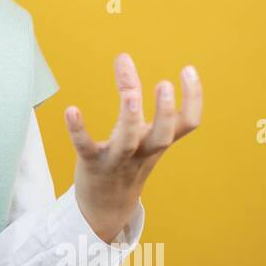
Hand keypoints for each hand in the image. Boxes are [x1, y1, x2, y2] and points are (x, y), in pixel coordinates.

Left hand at [65, 53, 201, 242]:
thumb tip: (123, 57)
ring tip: (129, 96)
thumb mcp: (138, 132)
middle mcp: (142, 152)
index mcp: (158, 143)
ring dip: (129, 120)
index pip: (187, 123)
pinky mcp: (91, 164)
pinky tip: (71, 110)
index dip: (193, 98)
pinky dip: (78, 131)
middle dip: (165, 112)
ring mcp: (117, 160)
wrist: (107, 207)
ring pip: (127, 143)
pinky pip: (85, 147)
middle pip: (161, 137)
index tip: (188, 69)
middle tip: (164, 84)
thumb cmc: (127, 161)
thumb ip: (131, 95)